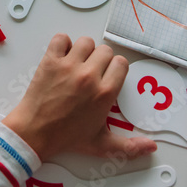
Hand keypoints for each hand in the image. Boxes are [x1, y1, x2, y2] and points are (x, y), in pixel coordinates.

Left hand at [2, 35, 157, 161]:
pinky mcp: (50, 61)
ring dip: (83, 51)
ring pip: (85, 42)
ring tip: (77, 64)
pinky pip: (61, 39)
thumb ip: (129, 146)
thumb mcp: (101, 144)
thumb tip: (151, 147)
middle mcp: (89, 76)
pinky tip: (62, 57)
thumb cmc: (67, 138)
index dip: (115, 69)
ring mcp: (69, 66)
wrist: (34, 134)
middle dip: (100, 60)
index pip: (122, 62)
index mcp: (105, 93)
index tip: (107, 77)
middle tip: (91, 73)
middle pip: (105, 50)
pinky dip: (62, 44)